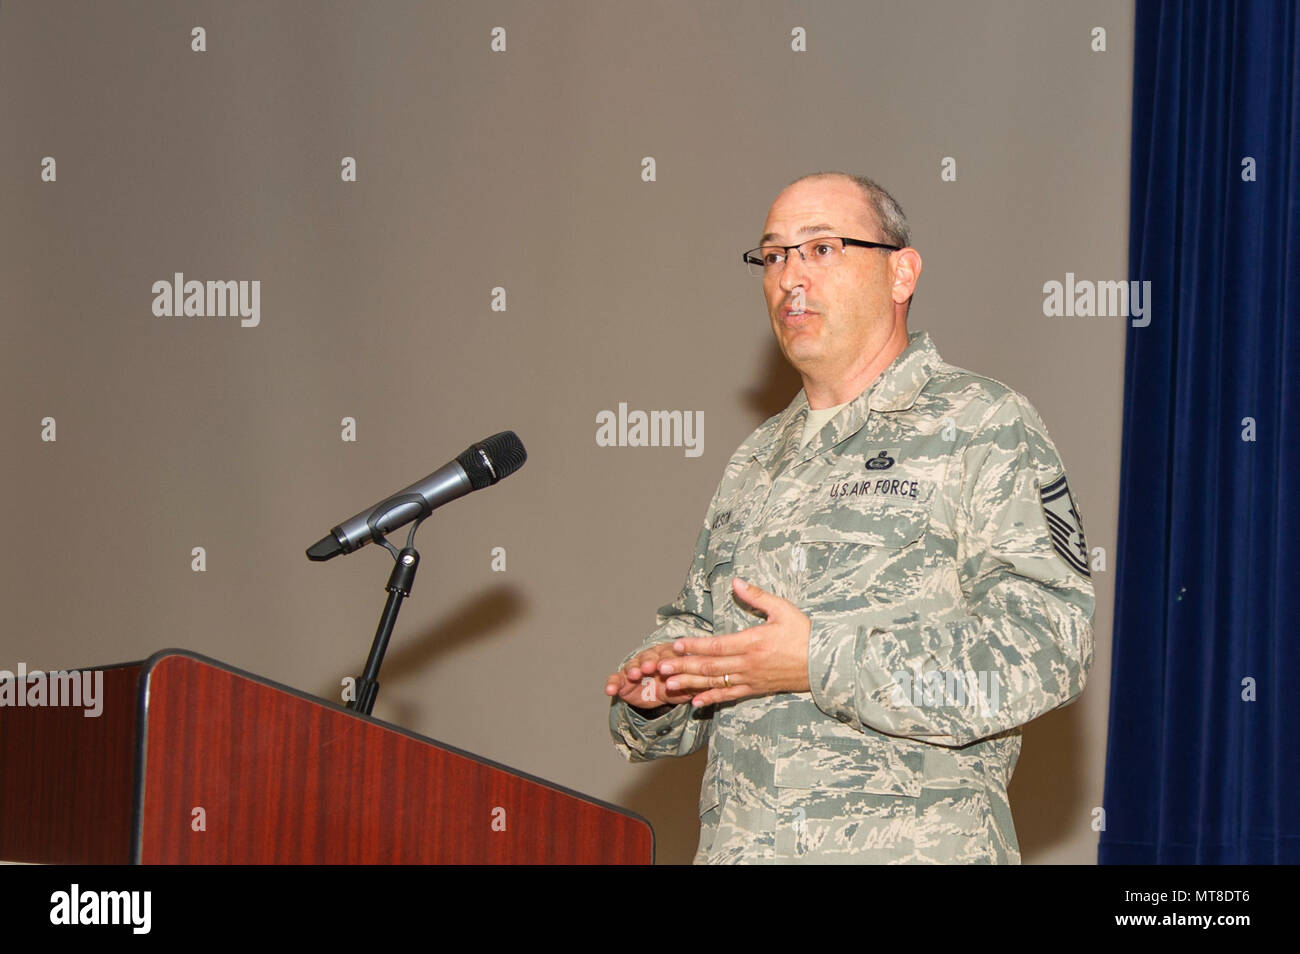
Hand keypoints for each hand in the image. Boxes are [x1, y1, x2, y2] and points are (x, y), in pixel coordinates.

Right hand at [604, 641, 694, 708]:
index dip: (666, 658)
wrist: (661, 695)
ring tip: (633, 675)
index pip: (668, 653)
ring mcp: (635, 667)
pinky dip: (612, 683)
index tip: (665, 665)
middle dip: (649, 662)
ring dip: (633, 669)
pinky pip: (616, 679)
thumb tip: (708, 684)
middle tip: (648, 668)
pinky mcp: (623, 679)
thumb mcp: (688, 687)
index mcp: (668, 655)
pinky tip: (610, 690)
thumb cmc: (678, 686)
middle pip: (649, 657)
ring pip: (633, 665)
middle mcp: (650, 657)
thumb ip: (695, 684)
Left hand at [658, 577, 811, 707]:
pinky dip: (711, 698)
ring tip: (668, 685)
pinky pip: (730, 696)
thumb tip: (736, 582)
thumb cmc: (804, 633)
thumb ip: (757, 596)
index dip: (693, 646)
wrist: (824, 664)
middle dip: (682, 667)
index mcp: (752, 642)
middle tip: (660, 668)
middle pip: (709, 666)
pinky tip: (695, 702)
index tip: (674, 645)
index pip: (716, 646)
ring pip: (715, 682)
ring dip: (690, 684)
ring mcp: (751, 679)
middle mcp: (748, 663)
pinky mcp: (756, 689)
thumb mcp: (783, 609)